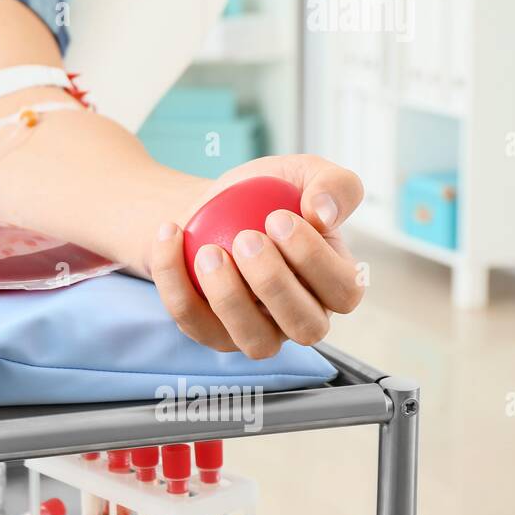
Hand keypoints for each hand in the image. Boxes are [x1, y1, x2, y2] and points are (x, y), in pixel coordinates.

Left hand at [150, 154, 365, 358]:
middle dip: (274, 283)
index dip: (315, 259)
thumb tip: (324, 213)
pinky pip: (194, 321)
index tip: (278, 218)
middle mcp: (301, 316)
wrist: (206, 207)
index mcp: (333, 283)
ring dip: (230, 297)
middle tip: (245, 238)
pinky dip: (176, 280)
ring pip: (255, 342)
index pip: (344, 291)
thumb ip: (333, 185)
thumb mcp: (302, 172)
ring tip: (209, 251)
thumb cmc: (262, 194)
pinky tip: (170, 235)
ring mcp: (256, 331)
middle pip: (306, 327)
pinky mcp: (211, 332)